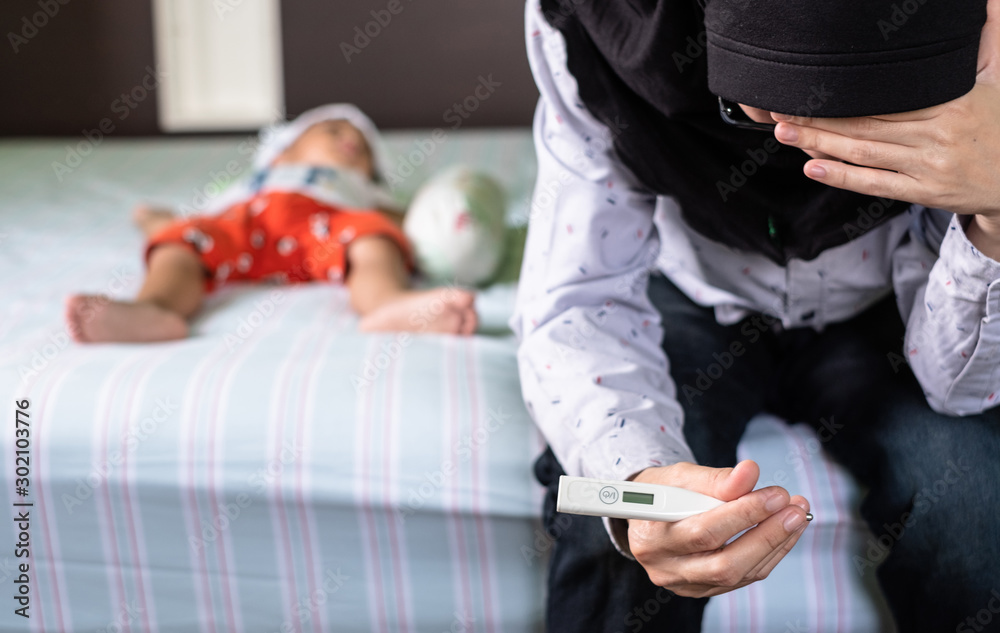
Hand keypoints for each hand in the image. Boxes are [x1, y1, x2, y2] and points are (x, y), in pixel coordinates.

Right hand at [627, 460, 809, 597]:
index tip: (776, 494)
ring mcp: (684, 584)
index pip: (704, 532)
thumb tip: (750, 473)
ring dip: (774, 544)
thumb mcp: (679, 476)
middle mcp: (665, 568)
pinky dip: (769, 553)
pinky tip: (784, 531)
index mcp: (650, 537)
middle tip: (794, 510)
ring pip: (738, 573)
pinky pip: (743, 577)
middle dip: (766, 536)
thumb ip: (714, 478)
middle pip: (724, 564)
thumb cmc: (662, 492)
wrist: (647, 515)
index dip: (743, 514)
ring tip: (796, 515)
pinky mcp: (703, 589)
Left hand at [768, 0, 999, 218]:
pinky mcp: (924, 192)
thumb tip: (989, 0)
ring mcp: (929, 166)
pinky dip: (842, 176)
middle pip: (866, 122)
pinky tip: (813, 167)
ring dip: (819, 142)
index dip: (843, 92)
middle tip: (784, 108)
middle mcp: (938, 133)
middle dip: (819, 116)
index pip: (885, 95)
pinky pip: (875, 183)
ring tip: (785, 132)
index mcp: (952, 101)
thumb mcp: (998, 76)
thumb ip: (987, 39)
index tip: (812, 83)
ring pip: (864, 151)